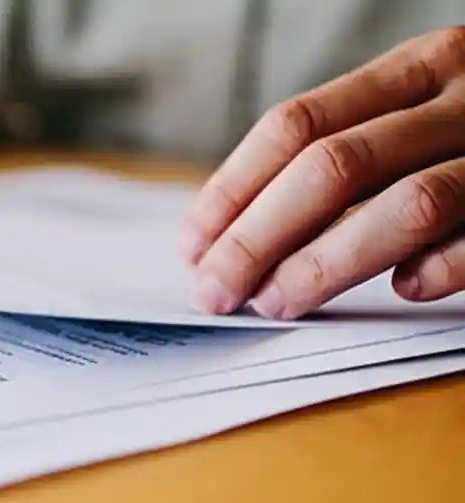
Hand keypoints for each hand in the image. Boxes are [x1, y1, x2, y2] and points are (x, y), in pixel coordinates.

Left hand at [181, 27, 464, 318]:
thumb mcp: (425, 115)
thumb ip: (351, 152)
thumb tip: (235, 230)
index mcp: (421, 68)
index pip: (298, 125)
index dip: (235, 189)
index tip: (194, 244)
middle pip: (334, 166)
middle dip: (259, 236)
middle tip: (216, 291)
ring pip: (407, 205)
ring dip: (327, 262)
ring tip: (278, 303)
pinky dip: (441, 267)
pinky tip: (403, 291)